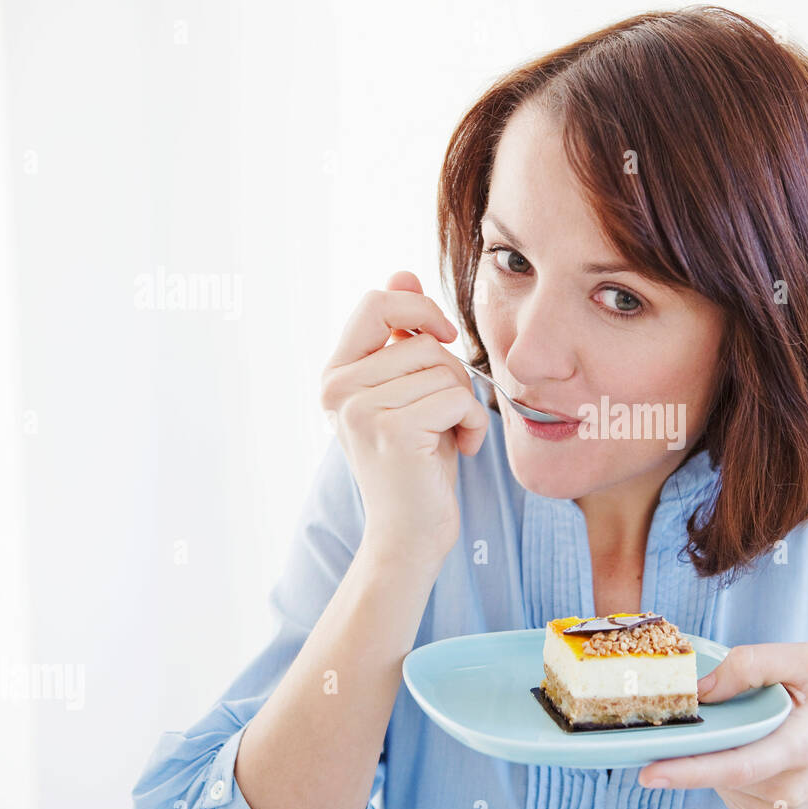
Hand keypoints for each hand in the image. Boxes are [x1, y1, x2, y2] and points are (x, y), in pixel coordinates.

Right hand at [320, 271, 488, 563]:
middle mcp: (337, 388)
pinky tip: (459, 450)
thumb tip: (403, 273)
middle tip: (446, 413)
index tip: (443, 337)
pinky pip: (456, 398)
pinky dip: (472, 424)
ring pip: (444, 369)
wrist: (410, 534)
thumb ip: (400, 338)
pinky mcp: (390, 430)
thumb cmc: (417, 463)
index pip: (376, 302)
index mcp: (336, 373)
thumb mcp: (407, 392)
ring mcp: (359, 409)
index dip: (420, 310)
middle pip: (422, 340)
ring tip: (449, 435)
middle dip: (451, 374)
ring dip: (464, 404)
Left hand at [637, 642, 807, 808]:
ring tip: (731, 730)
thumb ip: (755, 663)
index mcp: (800, 747)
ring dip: (706, 754)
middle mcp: (786, 787)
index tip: (654, 771)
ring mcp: (771, 808)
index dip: (696, 770)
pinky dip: (716, 766)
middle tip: (645, 772)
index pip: (742, 765)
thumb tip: (702, 688)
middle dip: (680, 774)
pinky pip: (721, 788)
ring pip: (717, 778)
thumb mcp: (807, 666)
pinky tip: (738, 750)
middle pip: (721, 778)